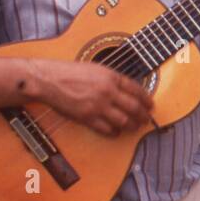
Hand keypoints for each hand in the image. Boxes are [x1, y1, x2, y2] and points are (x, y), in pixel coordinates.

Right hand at [33, 58, 153, 136]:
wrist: (48, 80)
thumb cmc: (69, 72)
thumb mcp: (96, 69)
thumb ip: (112, 79)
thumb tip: (128, 90)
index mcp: (111, 76)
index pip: (137, 89)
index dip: (147, 99)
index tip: (150, 105)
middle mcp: (107, 91)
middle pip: (134, 107)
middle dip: (144, 115)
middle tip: (147, 119)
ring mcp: (98, 106)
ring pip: (124, 121)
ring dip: (132, 126)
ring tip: (135, 127)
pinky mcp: (87, 118)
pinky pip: (107, 129)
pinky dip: (114, 132)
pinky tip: (117, 131)